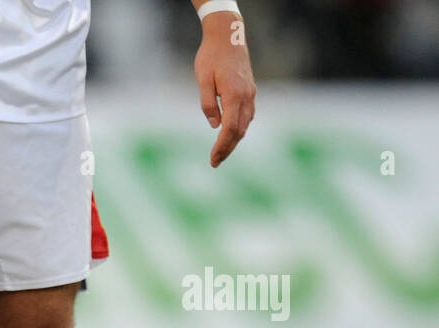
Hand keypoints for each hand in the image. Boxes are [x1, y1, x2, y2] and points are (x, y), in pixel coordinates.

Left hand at [194, 14, 255, 166]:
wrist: (228, 36)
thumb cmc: (211, 57)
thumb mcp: (203, 79)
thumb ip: (207, 103)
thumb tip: (214, 125)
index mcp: (234, 95)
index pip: (230, 128)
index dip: (222, 146)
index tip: (213, 159)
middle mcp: (246, 96)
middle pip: (240, 130)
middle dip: (227, 148)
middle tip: (214, 163)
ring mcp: (250, 93)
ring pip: (245, 124)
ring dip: (234, 140)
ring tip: (221, 153)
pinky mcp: (250, 90)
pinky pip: (247, 115)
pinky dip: (240, 128)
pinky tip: (230, 135)